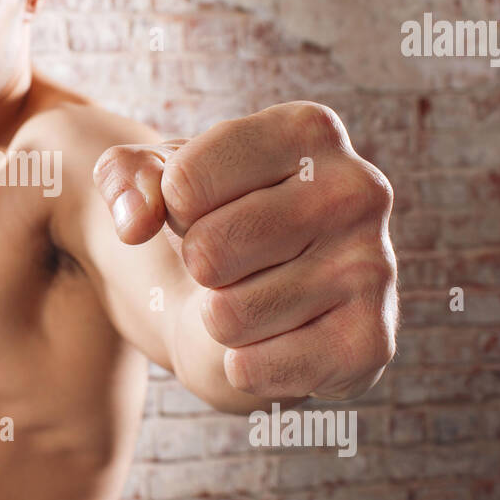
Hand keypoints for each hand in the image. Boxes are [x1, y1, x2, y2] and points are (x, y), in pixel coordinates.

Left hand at [92, 102, 397, 401]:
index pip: (184, 184)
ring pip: (227, 316)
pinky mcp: (371, 343)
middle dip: (198, 268)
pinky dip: (245, 367)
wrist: (262, 300)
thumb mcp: (153, 179)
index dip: (172, 210)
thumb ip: (124, 176)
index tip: (201, 209)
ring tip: (255, 298)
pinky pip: (255, 369)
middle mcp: (357, 188)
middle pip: (207, 252)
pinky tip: (278, 340)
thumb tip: (134, 221)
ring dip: (220, 319)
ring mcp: (374, 266)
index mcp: (307, 130)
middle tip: (231, 263)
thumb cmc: (210, 221)